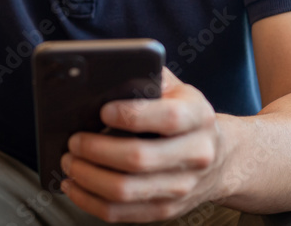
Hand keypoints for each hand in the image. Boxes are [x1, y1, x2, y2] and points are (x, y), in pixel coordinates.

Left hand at [60, 68, 225, 222]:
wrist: (220, 158)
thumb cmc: (186, 115)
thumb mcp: (177, 89)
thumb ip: (148, 79)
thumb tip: (105, 78)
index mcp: (198, 117)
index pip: (168, 118)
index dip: (132, 115)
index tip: (102, 111)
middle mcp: (196, 154)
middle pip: (139, 158)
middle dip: (97, 149)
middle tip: (74, 140)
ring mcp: (181, 187)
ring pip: (125, 191)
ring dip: (88, 177)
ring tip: (70, 162)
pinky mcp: (165, 210)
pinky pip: (121, 214)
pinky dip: (90, 200)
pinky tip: (75, 186)